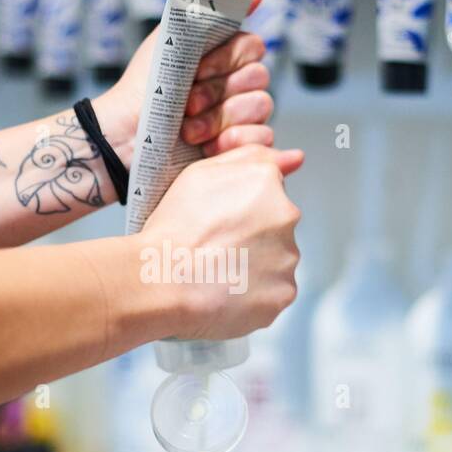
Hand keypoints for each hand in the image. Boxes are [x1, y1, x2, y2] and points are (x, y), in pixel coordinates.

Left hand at [92, 0, 274, 169]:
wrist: (126, 138)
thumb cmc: (145, 87)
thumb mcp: (171, 40)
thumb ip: (211, 12)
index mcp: (223, 56)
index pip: (253, 46)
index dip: (225, 59)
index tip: (195, 69)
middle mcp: (236, 84)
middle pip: (258, 77)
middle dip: (217, 92)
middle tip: (186, 104)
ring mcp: (240, 117)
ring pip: (261, 106)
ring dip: (220, 118)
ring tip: (187, 131)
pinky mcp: (241, 148)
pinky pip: (263, 138)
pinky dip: (235, 141)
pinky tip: (208, 148)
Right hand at [136, 144, 303, 341]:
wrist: (163, 280)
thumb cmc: (174, 230)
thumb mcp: (201, 173)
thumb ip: (248, 157)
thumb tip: (289, 158)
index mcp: (267, 184)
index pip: (269, 193)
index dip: (242, 209)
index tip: (222, 221)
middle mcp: (286, 217)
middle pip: (276, 226)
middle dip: (253, 236)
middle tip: (217, 247)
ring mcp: (287, 258)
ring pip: (277, 260)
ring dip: (256, 265)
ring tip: (220, 271)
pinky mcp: (283, 292)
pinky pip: (274, 292)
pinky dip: (256, 294)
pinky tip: (229, 290)